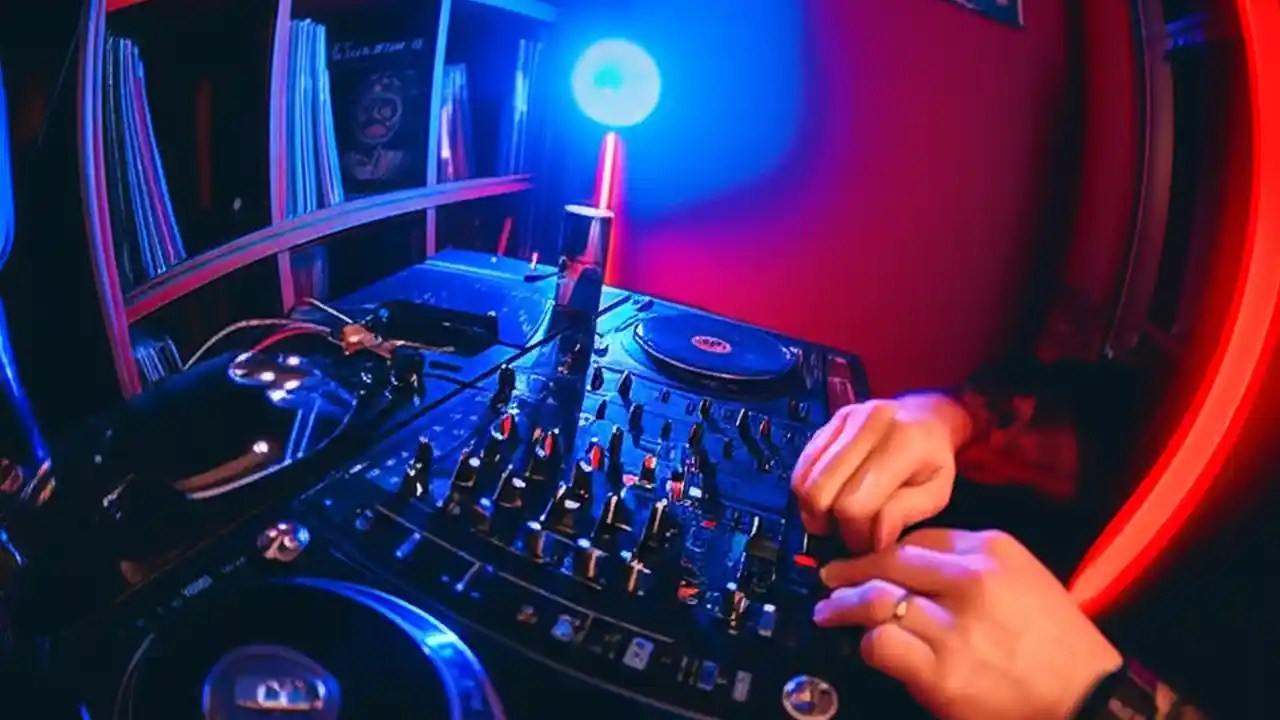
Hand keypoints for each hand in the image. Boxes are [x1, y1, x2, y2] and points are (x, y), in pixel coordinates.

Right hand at [791, 394, 972, 551]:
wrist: (924, 418)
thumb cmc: (933, 462)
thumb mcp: (935, 494)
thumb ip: (903, 515)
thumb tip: (873, 539)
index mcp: (902, 443)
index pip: (855, 503)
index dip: (854, 534)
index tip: (866, 545)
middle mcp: (867, 424)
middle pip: (822, 492)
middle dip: (829, 524)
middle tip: (847, 534)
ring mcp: (843, 420)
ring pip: (805, 480)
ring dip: (813, 510)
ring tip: (834, 520)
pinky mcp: (827, 423)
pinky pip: (801, 466)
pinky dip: (806, 492)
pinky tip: (825, 502)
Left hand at [815, 528, 1121, 719]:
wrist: (1084, 696)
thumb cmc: (1054, 640)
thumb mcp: (1022, 577)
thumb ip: (968, 563)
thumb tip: (907, 562)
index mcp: (991, 550)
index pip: (917, 538)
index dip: (881, 549)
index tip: (862, 558)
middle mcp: (970, 581)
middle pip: (888, 563)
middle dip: (849, 570)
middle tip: (828, 577)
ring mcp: (954, 628)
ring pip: (876, 601)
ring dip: (843, 606)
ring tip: (829, 610)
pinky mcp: (941, 673)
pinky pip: (883, 645)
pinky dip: (867, 643)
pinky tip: (865, 646)